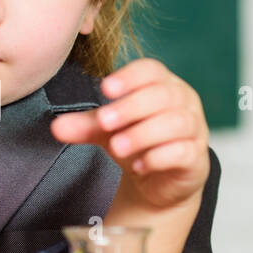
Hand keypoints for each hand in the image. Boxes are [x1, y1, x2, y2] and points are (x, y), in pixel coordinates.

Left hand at [50, 58, 209, 209]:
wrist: (159, 181)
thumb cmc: (137, 142)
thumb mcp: (108, 131)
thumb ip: (85, 125)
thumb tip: (56, 127)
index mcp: (162, 85)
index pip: (151, 70)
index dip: (130, 77)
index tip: (106, 88)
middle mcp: (183, 102)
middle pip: (163, 95)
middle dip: (131, 107)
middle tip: (104, 121)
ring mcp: (194, 129)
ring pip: (176, 123)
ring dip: (143, 134)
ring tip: (116, 147)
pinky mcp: (196, 158)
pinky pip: (184, 151)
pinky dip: (159, 157)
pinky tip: (139, 166)